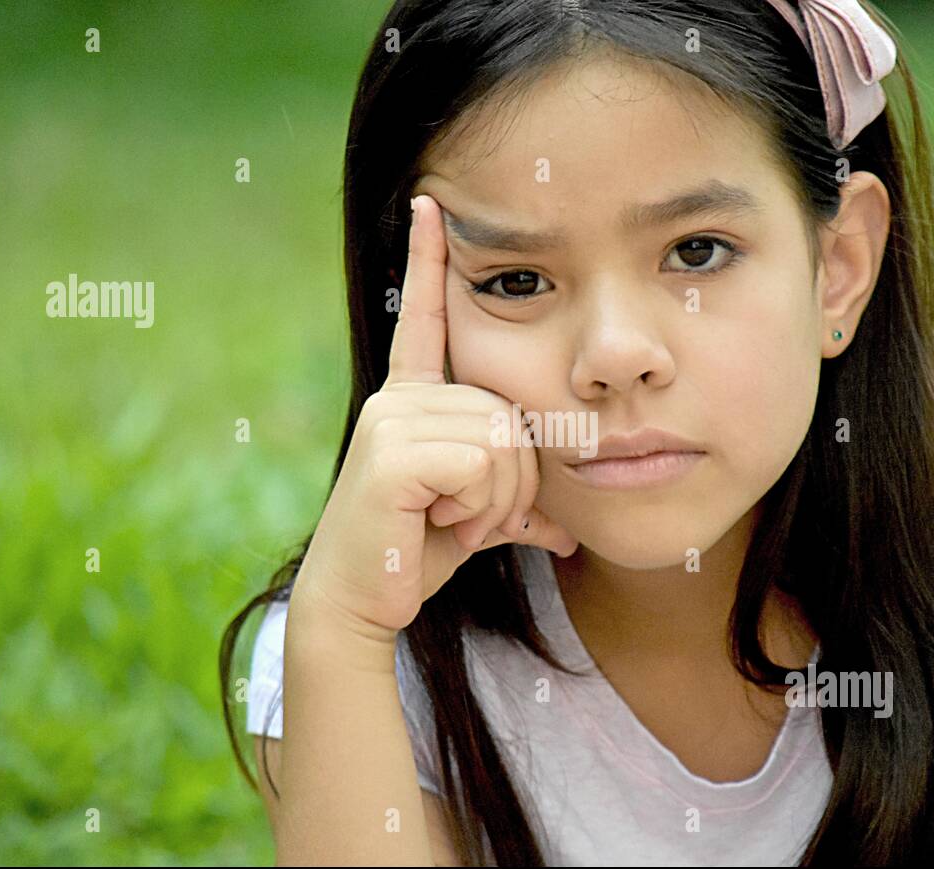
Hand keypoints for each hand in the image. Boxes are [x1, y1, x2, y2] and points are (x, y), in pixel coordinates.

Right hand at [290, 194, 578, 637]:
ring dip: (495, 503)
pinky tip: (437, 525)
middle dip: (513, 485)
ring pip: (501, 443)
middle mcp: (398, 399)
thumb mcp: (477, 519)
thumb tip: (572, 532)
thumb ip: (518, 506)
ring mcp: (391, 419)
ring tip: (450, 522)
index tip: (428, 202)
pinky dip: (477, 510)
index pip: (425, 319)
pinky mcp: (393, 451)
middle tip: (470, 520)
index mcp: (414, 401)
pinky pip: (479, 466)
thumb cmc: (416, 553)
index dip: (428, 261)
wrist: (360, 601)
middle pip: (511, 415)